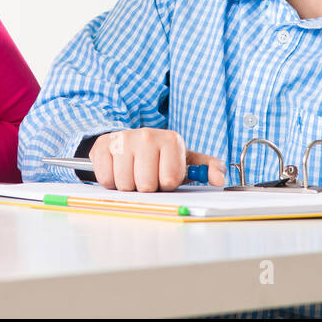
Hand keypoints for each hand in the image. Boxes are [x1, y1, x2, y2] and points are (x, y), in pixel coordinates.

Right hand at [89, 128, 226, 191]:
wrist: (129, 142)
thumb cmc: (160, 157)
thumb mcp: (186, 160)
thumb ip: (208, 168)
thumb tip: (219, 179)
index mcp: (170, 140)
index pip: (169, 179)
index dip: (166, 183)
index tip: (165, 175)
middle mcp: (147, 135)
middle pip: (146, 184)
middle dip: (147, 186)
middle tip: (147, 176)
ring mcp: (123, 139)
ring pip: (125, 184)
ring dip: (129, 185)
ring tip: (134, 173)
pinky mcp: (102, 146)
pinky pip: (106, 179)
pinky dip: (111, 180)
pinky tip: (118, 170)